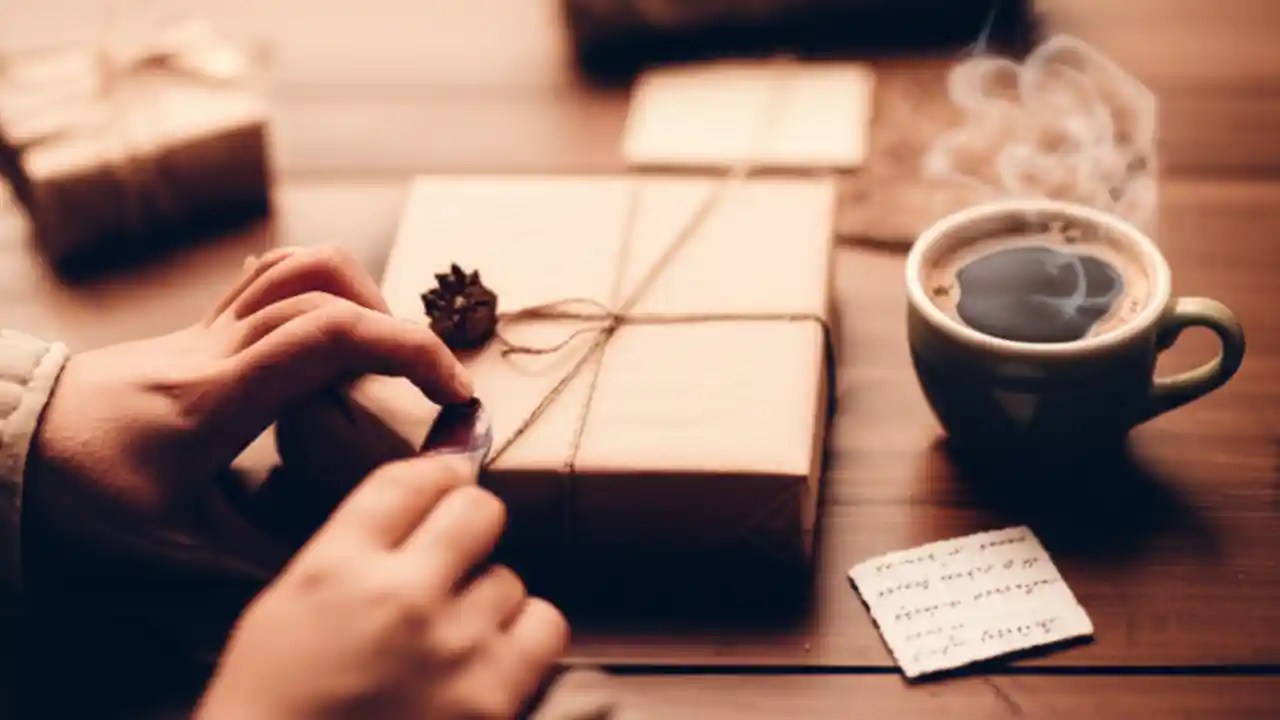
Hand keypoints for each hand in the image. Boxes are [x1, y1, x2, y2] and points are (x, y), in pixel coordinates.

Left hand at [25, 245, 472, 578]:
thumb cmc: (86, 487)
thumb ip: (260, 551)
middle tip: (437, 387)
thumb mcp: (174, 537)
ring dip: (367, 296)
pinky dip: (324, 283)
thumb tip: (336, 561)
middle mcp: (224, 345)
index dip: (409, 350)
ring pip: (305, 264)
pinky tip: (335, 320)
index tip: (453, 394)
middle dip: (405, 332)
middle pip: (333, 293)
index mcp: (223, 395)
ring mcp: (213, 326)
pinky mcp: (207, 325)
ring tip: (387, 352)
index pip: (332, 336)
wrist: (15, 442)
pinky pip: (275, 273)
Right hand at [197, 454, 569, 719]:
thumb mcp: (285, 607)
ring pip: (510, 579)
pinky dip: (525, 639)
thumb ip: (353, 545)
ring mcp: (452, 648)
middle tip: (456, 553)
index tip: (448, 481)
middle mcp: (400, 597)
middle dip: (470, 526)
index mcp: (336, 569)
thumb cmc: (276, 707)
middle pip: (478, 510)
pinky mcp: (491, 698)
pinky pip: (545, 628)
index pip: (409, 480)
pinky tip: (490, 657)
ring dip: (488, 600)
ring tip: (453, 635)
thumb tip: (426, 491)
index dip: (439, 473)